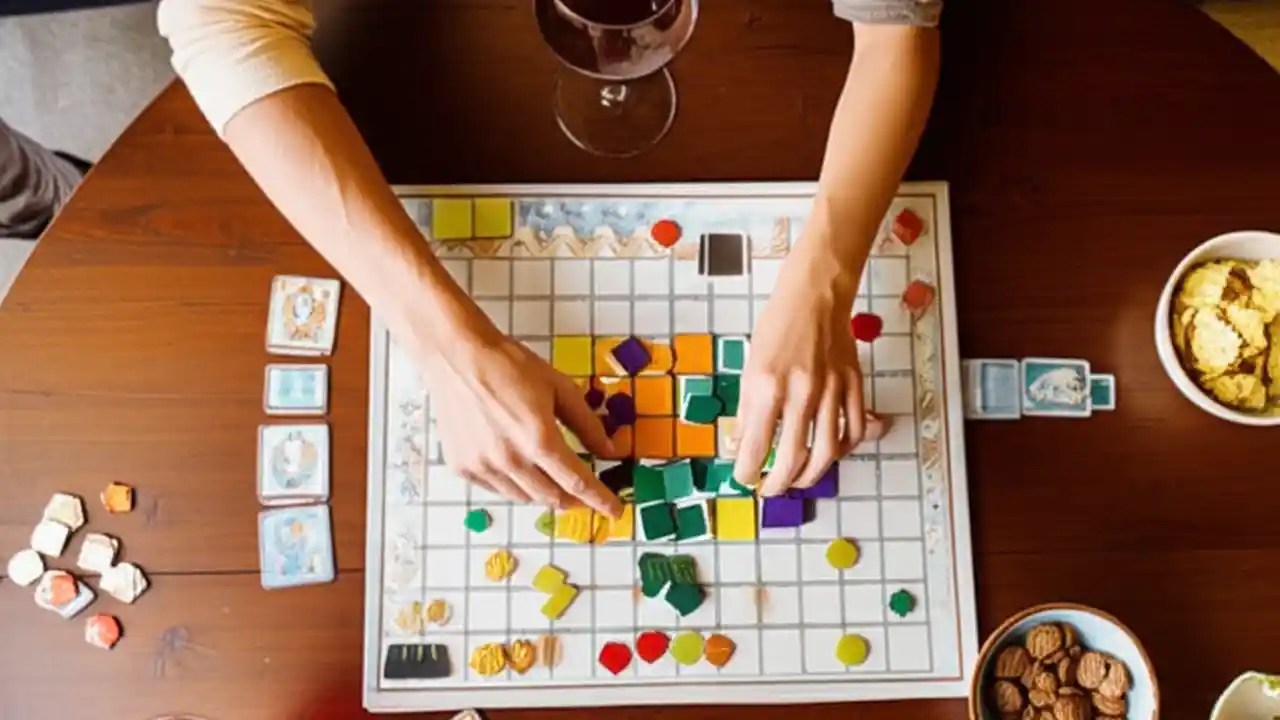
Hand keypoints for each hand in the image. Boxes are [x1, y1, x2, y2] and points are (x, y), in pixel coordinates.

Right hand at [415, 326, 622, 517]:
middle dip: (574, 499)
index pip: (578, 482)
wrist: (457, 356)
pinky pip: (497, 489)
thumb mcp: (559, 387)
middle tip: (583, 492)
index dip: (600, 499)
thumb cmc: (509, 365)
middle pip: (553, 497)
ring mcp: (483, 467)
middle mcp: (511, 460)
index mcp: (539, 439)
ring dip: (544, 492)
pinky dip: (514, 484)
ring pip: (524, 498)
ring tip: (549, 475)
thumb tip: (608, 450)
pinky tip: (517, 465)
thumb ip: (586, 424)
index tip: (614, 510)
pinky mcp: (463, 467)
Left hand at [732, 235, 885, 495]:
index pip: (756, 446)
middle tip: (769, 489)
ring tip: (797, 480)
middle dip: (778, 483)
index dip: (747, 471)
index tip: (743, 478)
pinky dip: (842, 451)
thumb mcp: (750, 365)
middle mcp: (801, 391)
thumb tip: (742, 444)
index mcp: (767, 385)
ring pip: (826, 452)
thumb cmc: (777, 327)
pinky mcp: (853, 386)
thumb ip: (748, 408)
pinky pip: (853, 431)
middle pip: (793, 457)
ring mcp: (832, 390)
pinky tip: (827, 454)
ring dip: (810, 476)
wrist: (814, 295)